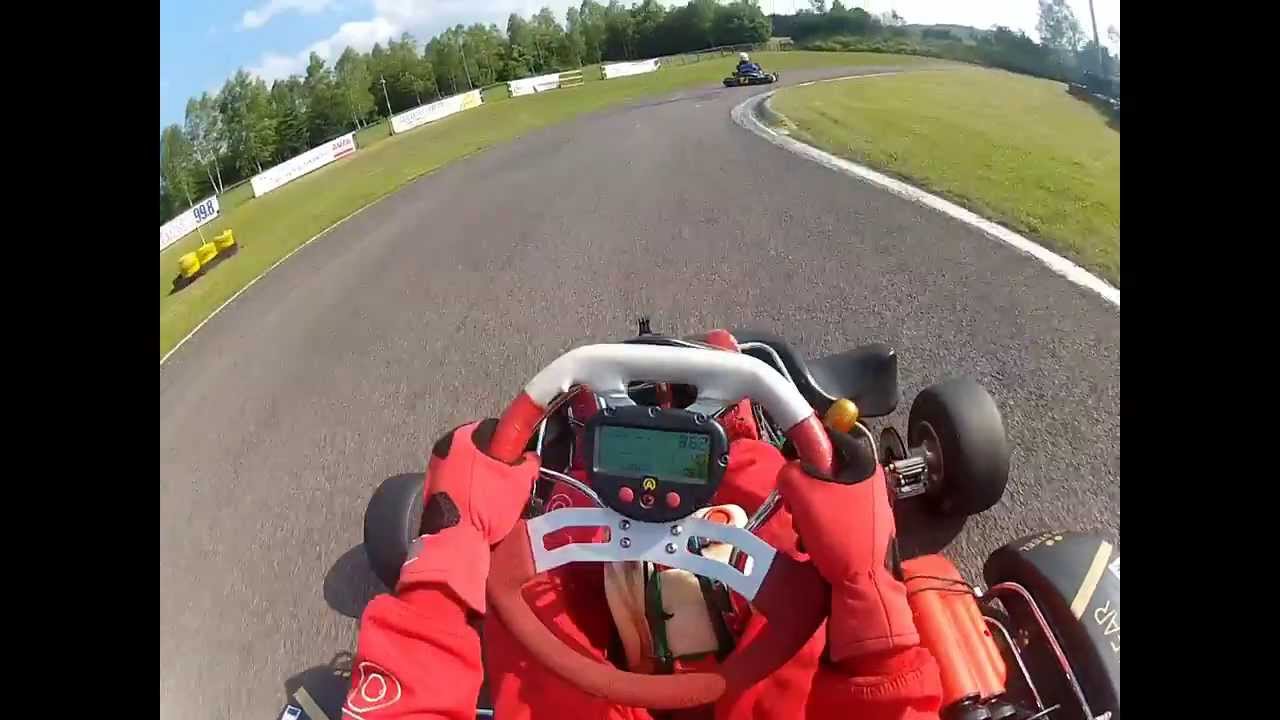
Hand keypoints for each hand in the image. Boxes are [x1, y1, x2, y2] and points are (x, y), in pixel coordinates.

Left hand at [396, 419, 539, 613]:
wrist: (454, 543)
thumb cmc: (485, 507)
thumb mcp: (519, 482)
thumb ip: (528, 463)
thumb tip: (530, 457)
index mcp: (461, 438)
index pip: (493, 427)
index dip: (510, 442)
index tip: (518, 456)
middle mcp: (442, 448)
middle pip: (477, 447)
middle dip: (494, 459)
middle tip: (510, 477)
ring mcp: (433, 470)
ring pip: (467, 466)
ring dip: (482, 475)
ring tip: (496, 495)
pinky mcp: (430, 491)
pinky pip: (457, 482)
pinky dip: (469, 489)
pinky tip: (480, 506)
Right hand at [776, 428, 918, 662]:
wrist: (862, 586)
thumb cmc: (838, 535)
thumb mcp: (803, 494)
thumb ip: (789, 472)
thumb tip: (788, 473)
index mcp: (864, 466)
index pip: (827, 442)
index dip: (803, 454)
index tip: (790, 473)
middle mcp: (871, 484)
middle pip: (824, 474)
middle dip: (803, 493)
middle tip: (796, 509)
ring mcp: (870, 510)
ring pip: (826, 499)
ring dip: (808, 515)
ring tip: (805, 531)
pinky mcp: (865, 532)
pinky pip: (834, 520)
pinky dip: (819, 531)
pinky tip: (814, 544)